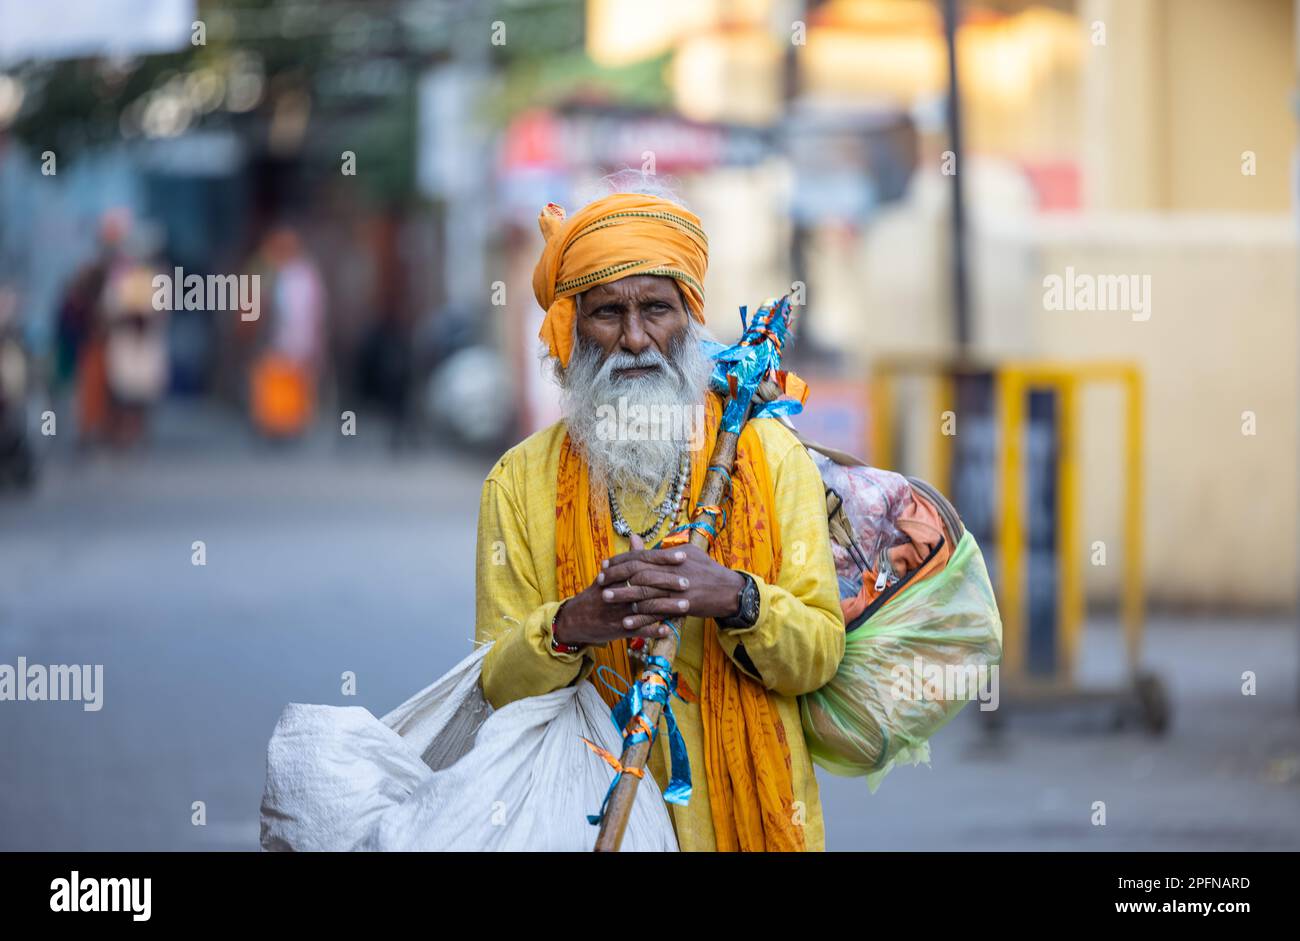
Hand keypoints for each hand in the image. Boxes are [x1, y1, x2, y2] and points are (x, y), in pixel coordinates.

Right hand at [552, 534, 683, 647]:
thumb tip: (636, 537)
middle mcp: (616, 590)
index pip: (642, 561)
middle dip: (668, 582)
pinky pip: (637, 630)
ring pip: (644, 607)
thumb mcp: (608, 575)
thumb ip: (626, 558)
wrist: (575, 619)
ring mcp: (617, 610)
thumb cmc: (596, 595)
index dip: (663, 558)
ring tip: (686, 606)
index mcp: (615, 574)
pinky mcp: (617, 629)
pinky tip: (668, 629)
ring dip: (666, 607)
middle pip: (644, 582)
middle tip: (688, 582)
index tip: (683, 556)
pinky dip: (652, 630)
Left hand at [596, 537, 745, 632]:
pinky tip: (626, 622)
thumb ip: (665, 551)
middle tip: (599, 580)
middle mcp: (672, 570)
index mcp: (672, 555)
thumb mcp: (689, 554)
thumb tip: (645, 545)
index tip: (605, 564)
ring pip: (645, 591)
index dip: (621, 559)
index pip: (641, 555)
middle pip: (638, 571)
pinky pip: (657, 613)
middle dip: (616, 575)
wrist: (730, 591)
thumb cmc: (708, 571)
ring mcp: (677, 588)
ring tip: (606, 598)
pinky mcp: (682, 606)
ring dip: (623, 595)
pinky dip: (641, 618)